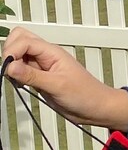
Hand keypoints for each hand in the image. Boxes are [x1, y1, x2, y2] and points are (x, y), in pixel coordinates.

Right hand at [1, 25, 127, 130]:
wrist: (97, 109)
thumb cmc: (86, 95)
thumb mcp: (57, 86)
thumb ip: (32, 75)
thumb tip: (10, 66)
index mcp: (52, 52)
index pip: (23, 40)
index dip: (12, 51)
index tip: (9, 68)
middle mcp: (45, 56)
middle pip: (19, 40)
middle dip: (10, 52)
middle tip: (11, 71)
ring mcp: (42, 66)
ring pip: (19, 55)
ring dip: (12, 64)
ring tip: (17, 79)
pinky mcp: (40, 78)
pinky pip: (22, 70)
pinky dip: (16, 75)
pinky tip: (22, 84)